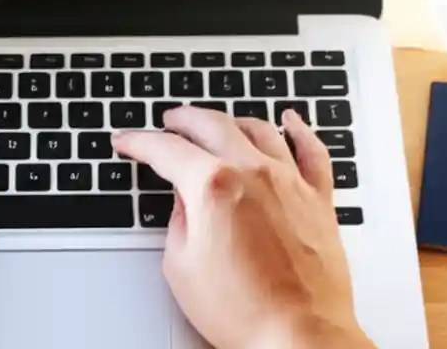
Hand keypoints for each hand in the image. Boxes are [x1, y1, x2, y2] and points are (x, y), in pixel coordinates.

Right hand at [113, 107, 372, 348]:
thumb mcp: (181, 266)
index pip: (166, 150)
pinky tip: (291, 121)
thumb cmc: (243, 312)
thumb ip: (178, 220)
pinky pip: (312, 151)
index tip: (128, 141)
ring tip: (216, 122)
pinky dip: (300, 131)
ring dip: (231, 120)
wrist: (299, 337)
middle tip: (169, 121)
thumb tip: (184, 199)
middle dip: (183, 119)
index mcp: (213, 187)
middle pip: (212, 125)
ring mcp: (290, 183)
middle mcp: (254, 173)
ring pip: (259, 129)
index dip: (140, 142)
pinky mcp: (318, 200)